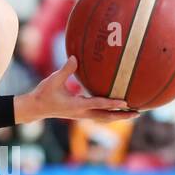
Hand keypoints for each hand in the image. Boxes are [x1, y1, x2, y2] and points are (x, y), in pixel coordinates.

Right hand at [14, 57, 135, 124]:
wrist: (36, 108)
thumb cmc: (43, 94)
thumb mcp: (53, 80)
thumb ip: (65, 69)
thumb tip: (75, 57)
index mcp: (76, 106)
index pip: (98, 104)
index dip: (112, 103)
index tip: (125, 102)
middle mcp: (82, 113)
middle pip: (106, 117)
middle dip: (122, 116)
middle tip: (138, 113)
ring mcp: (82, 115)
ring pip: (104, 117)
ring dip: (118, 116)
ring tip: (133, 113)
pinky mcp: (81, 113)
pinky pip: (99, 114)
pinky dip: (110, 112)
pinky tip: (117, 108)